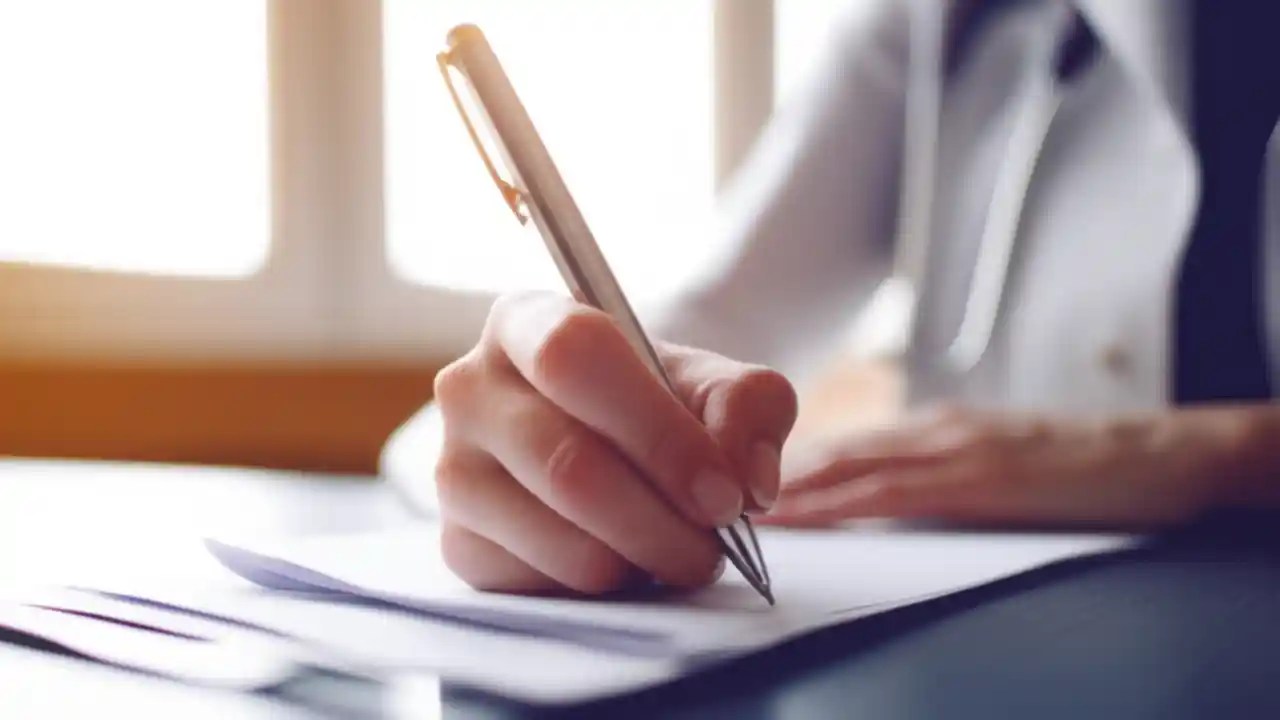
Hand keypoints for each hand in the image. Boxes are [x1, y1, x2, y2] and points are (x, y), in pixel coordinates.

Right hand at [432, 292, 796, 594]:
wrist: (609, 452)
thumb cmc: (655, 405)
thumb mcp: (715, 384)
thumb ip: (747, 407)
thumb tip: (744, 478)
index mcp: (527, 322)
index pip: (574, 357)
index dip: (656, 431)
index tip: (721, 492)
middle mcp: (470, 388)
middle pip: (566, 463)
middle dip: (661, 521)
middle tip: (712, 545)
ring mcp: (453, 469)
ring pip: (558, 537)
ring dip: (640, 560)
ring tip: (679, 553)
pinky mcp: (457, 542)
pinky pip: (538, 584)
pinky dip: (600, 588)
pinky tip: (623, 560)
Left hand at [762, 406, 1251, 528]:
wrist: (1157, 454)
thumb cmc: (1074, 465)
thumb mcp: (990, 463)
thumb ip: (931, 475)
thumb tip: (870, 500)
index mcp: (931, 427)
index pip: (841, 443)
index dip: (779, 458)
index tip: (725, 473)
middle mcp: (931, 430)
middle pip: (831, 447)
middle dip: (764, 466)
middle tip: (703, 484)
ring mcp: (955, 448)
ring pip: (850, 464)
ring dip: (787, 485)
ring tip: (729, 501)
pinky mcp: (982, 476)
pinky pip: (894, 490)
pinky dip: (840, 501)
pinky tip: (804, 512)